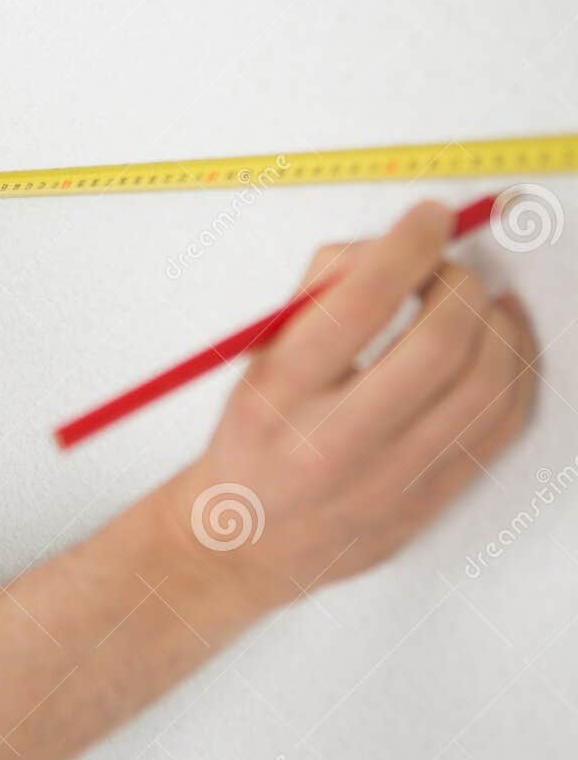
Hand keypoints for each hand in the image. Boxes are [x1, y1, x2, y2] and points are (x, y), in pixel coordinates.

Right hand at [163, 200, 537, 602]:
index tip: (427, 216)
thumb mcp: (254, 361)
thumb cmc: (251, 441)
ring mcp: (389, 480)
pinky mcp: (428, 502)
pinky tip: (503, 345)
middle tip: (449, 269)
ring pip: (486, 385)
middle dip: (460, 284)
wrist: (243, 542)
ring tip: (482, 302)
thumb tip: (386, 250)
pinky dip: (516, 372)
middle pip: (440, 343)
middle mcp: (334, 441)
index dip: (407, 244)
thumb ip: (313, 297)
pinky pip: (501, 428)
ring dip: (499, 324)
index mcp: (280, 396)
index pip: (360, 302)